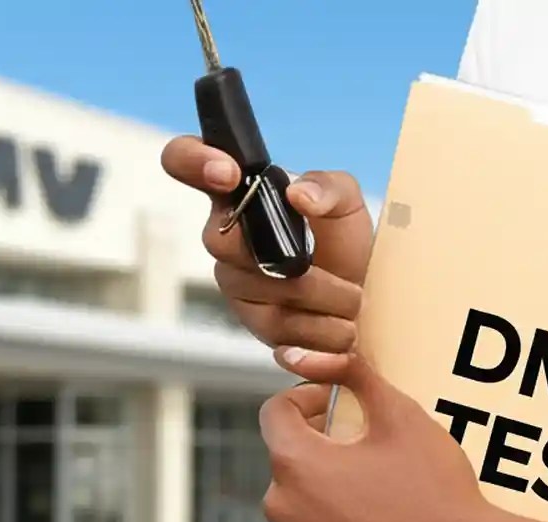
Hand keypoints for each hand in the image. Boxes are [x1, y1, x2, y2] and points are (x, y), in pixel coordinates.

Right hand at [160, 137, 373, 352]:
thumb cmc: (341, 241)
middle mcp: (227, 236)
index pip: (185, 161)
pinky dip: (317, 333)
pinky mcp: (252, 322)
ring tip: (353, 302)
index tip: (228, 174)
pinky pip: (275, 330)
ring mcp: (235, 281)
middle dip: (292, 264)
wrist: (362, 296)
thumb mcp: (347, 202)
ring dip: (319, 301)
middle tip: (342, 277)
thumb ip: (329, 187)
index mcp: (240, 194)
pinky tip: (340, 330)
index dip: (193, 161)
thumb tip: (299, 194)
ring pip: (261, 292)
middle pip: (223, 242)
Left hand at [258, 346, 504, 521]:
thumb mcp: (398, 414)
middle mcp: (282, 508)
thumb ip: (352, 373)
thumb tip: (307, 353)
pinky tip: (371, 517)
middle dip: (318, 441)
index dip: (307, 397)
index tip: (337, 401)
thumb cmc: (432, 487)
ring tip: (371, 482)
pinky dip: (328, 519)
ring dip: (322, 481)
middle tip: (364, 441)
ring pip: (296, 495)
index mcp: (295, 463)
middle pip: (287, 455)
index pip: (276, 412)